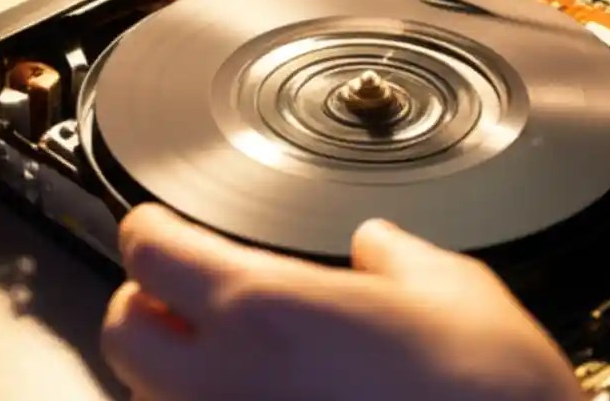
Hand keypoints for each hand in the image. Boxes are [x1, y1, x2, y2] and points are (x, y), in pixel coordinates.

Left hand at [101, 203, 582, 400]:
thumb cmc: (486, 397)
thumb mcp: (453, 290)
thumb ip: (396, 257)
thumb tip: (377, 246)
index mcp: (262, 310)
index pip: (149, 248)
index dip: (153, 226)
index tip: (163, 225)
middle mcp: (223, 385)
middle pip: (123, 329)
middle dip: (148, 302)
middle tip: (185, 291)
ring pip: (151, 399)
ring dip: (175, 373)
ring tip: (232, 360)